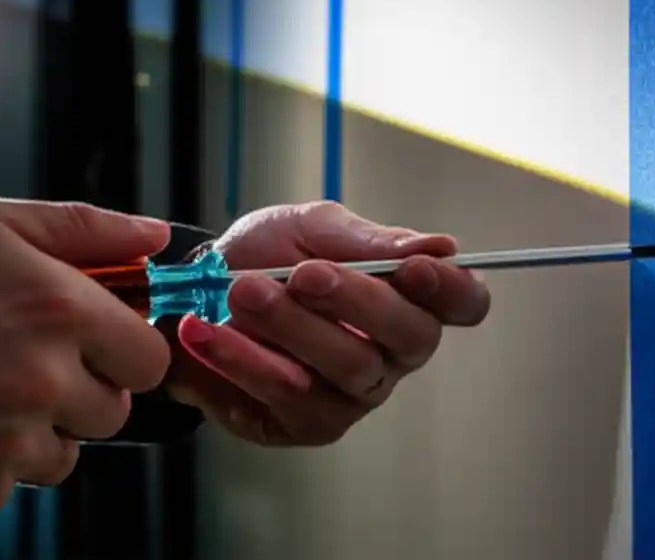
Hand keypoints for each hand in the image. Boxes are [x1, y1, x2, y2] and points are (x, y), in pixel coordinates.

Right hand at [0, 196, 171, 533]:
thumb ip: (83, 230)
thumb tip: (154, 236)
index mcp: (58, 311)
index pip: (149, 359)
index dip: (123, 353)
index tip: (94, 345)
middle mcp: (41, 381)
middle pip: (111, 412)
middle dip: (79, 393)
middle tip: (19, 366)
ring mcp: (3, 443)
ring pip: (59, 455)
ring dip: (30, 434)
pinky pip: (2, 489)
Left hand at [162, 201, 490, 446]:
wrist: (190, 293)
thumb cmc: (266, 256)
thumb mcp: (313, 230)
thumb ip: (370, 241)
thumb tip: (444, 247)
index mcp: (410, 298)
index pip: (465, 303)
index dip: (452, 290)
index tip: (413, 268)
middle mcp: (393, 353)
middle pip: (413, 337)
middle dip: (358, 301)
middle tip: (303, 273)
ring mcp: (353, 395)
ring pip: (351, 367)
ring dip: (294, 326)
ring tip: (241, 291)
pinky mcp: (304, 424)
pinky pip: (289, 396)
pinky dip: (245, 360)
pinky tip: (208, 330)